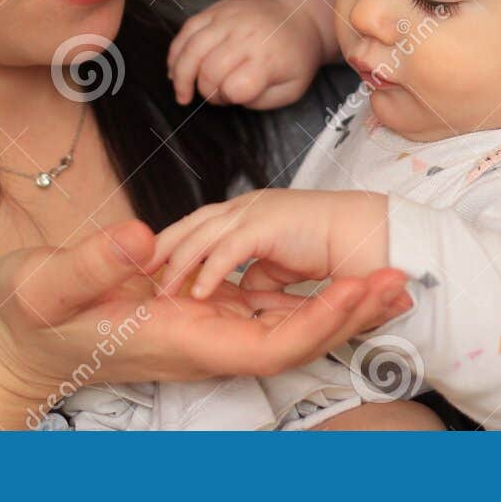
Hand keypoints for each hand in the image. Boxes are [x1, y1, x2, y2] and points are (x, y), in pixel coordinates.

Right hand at [0, 218, 410, 399]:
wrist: (18, 343)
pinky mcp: (201, 310)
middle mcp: (204, 339)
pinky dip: (304, 290)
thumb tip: (141, 238)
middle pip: (293, 337)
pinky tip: (334, 270)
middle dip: (349, 312)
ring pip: (286, 323)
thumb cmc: (29, 318)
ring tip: (389, 271)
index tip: (362, 290)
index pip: (269, 344)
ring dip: (336, 301)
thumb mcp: (47, 285)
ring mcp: (206, 326)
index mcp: (181, 337)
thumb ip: (92, 262)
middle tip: (405, 277)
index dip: (321, 322)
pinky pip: (264, 307)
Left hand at [150, 189, 390, 298]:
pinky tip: (195, 292)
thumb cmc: (330, 244)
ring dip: (176, 264)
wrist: (363, 233)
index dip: (171, 244)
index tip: (147, 266)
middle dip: (159, 249)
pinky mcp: (267, 228)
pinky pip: (229, 251)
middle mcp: (244, 209)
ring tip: (158, 292)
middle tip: (137, 273)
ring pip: (201, 237)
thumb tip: (244, 285)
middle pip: (188, 225)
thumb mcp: (282, 260)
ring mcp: (254, 214)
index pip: (196, 225)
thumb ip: (259, 269)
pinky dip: (210, 270)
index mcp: (245, 213)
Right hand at [167, 0, 326, 107]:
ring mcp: (229, 18)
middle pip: (210, 70)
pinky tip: (174, 69)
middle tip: (216, 96)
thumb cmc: (294, 56)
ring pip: (192, 48)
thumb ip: (262, 101)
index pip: (236, 87)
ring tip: (182, 94)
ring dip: (181, 76)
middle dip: (207, 91)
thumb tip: (231, 96)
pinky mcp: (216, 9)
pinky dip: (176, 52)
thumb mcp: (292, 88)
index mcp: (268, 58)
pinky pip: (187, 29)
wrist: (297, 15)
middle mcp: (247, 35)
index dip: (229, 98)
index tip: (235, 98)